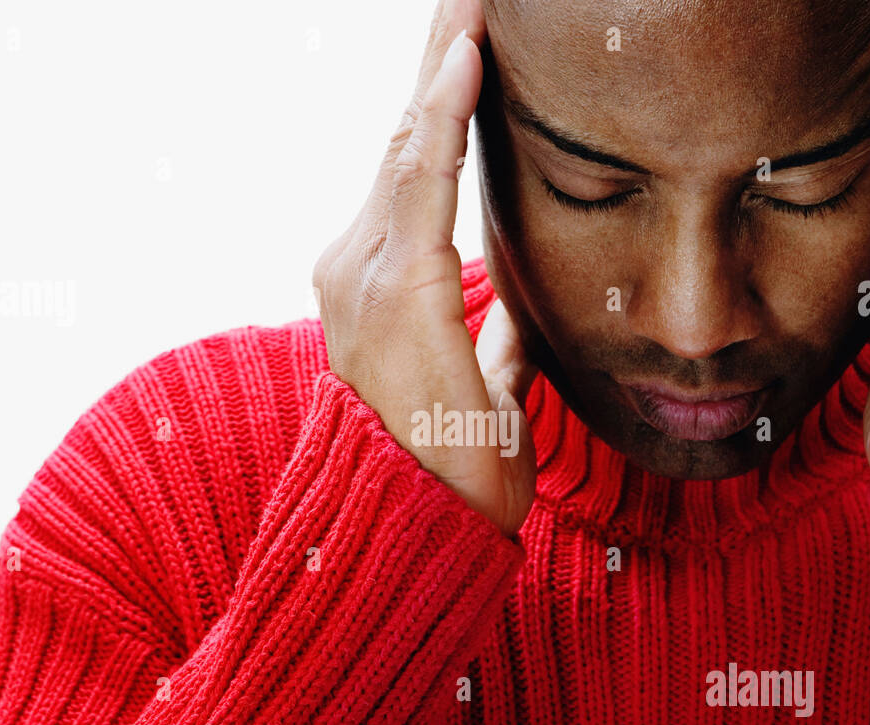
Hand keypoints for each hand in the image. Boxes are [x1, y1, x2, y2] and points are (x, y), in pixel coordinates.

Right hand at [311, 0, 537, 535]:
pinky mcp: (394, 288)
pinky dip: (443, 111)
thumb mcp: (482, 384)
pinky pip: (421, 178)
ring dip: (443, 61)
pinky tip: (468, 53)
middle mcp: (356, 264)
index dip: (443, 100)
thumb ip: (491, 339)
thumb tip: (513, 315)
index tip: (475, 38)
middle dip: (440, 58)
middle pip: (406, 137)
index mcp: (380, 283)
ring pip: (409, 140)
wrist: (421, 530)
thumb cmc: (453, 467)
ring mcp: (365, 273)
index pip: (415, 169)